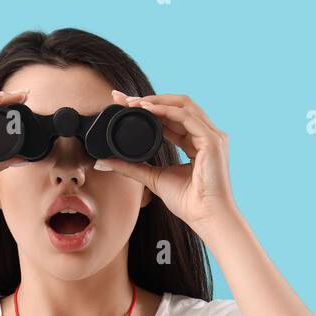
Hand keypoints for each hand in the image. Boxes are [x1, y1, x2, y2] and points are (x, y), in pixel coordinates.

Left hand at [99, 90, 240, 232]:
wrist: (205, 217)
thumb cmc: (189, 203)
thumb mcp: (154, 179)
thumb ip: (132, 167)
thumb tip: (104, 162)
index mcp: (197, 142)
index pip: (172, 117)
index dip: (150, 108)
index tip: (125, 104)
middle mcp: (206, 135)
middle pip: (177, 106)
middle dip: (150, 99)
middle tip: (124, 98)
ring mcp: (212, 136)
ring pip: (183, 105)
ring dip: (156, 100)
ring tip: (132, 102)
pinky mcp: (212, 140)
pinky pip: (186, 116)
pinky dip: (165, 110)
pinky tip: (147, 109)